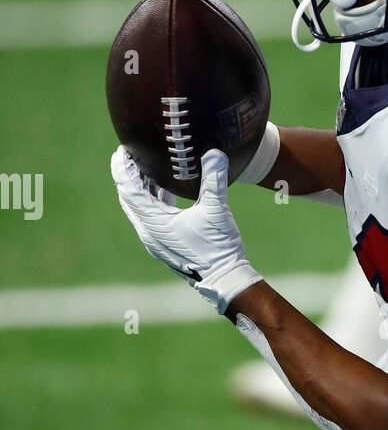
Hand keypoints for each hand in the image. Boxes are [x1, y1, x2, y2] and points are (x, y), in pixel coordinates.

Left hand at [110, 146, 261, 313]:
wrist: (224, 280)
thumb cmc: (218, 247)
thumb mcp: (217, 210)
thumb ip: (214, 179)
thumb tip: (215, 152)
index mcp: (154, 222)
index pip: (129, 189)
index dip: (123, 168)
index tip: (122, 149)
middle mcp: (148, 232)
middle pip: (129, 199)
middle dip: (127, 176)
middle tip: (130, 154)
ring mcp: (155, 241)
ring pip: (139, 209)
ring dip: (140, 189)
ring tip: (146, 168)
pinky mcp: (164, 245)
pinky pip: (150, 218)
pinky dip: (152, 202)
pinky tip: (164, 192)